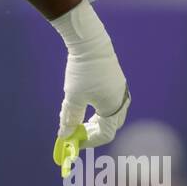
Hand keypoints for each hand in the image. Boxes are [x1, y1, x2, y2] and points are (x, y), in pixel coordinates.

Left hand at [49, 0, 129, 169]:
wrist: (90, 43)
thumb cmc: (82, 71)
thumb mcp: (73, 98)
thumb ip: (70, 118)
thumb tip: (65, 135)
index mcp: (113, 108)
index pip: (105, 135)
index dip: (89, 142)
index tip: (75, 142)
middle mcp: (121, 101)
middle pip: (110, 126)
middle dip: (94, 133)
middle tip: (77, 134)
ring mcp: (120, 90)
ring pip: (111, 114)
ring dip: (97, 121)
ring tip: (80, 121)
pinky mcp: (116, 81)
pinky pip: (111, 102)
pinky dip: (100, 110)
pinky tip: (86, 105)